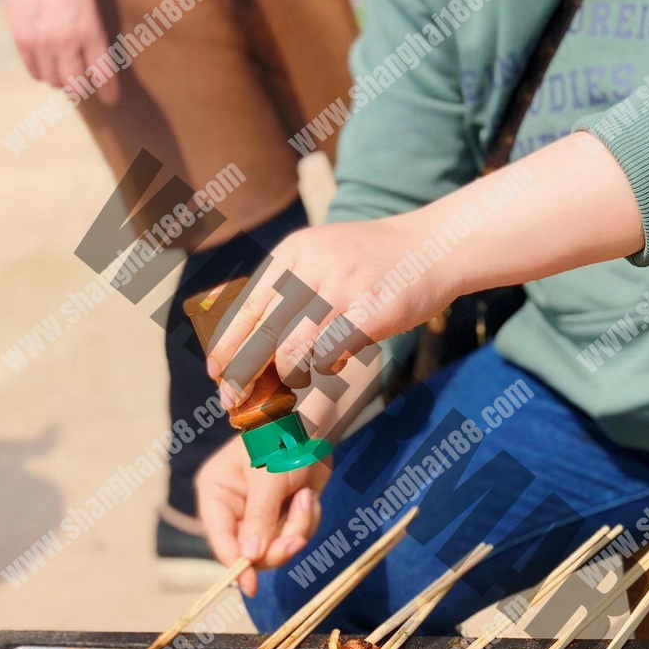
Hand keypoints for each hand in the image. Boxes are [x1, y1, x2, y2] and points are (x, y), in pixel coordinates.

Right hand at [0, 0, 119, 104]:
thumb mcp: (91, 9)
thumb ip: (94, 39)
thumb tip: (95, 68)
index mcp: (89, 32)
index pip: (103, 74)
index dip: (109, 91)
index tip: (111, 99)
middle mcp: (66, 42)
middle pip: (76, 86)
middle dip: (81, 88)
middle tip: (82, 84)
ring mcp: (42, 44)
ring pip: (54, 82)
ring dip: (61, 81)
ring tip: (63, 71)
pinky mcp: (22, 42)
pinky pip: (35, 73)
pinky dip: (43, 73)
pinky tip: (47, 64)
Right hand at [194, 438, 330, 596]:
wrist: (315, 428)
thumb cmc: (283, 441)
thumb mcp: (268, 478)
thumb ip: (259, 517)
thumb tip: (250, 557)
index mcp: (217, 493)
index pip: (220, 537)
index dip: (235, 564)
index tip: (249, 585)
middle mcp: (235, 509)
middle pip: (251, 551)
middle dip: (278, 546)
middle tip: (297, 540)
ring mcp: (260, 516)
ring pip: (278, 547)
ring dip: (298, 528)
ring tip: (304, 498)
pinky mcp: (283, 517)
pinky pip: (297, 536)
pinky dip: (307, 520)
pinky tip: (308, 497)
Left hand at [204, 133, 643, 409]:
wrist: (433, 247)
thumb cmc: (376, 263)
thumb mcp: (326, 260)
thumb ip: (293, 291)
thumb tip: (256, 341)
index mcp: (292, 253)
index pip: (245, 305)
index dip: (227, 344)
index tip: (215, 372)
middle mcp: (310, 268)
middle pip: (259, 333)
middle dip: (242, 374)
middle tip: (233, 401)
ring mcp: (340, 290)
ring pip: (289, 351)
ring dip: (283, 380)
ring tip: (287, 390)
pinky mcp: (368, 313)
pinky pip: (327, 357)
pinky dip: (320, 372)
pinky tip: (331, 368)